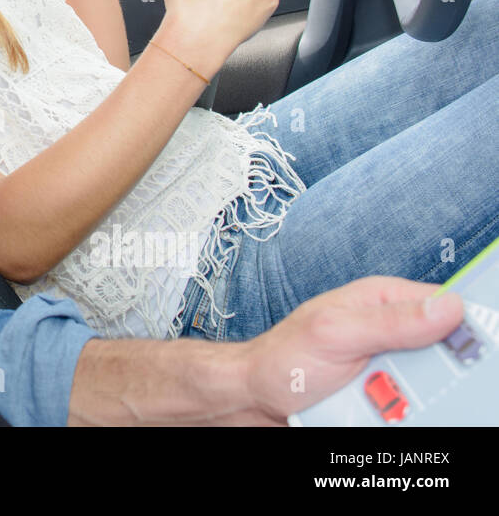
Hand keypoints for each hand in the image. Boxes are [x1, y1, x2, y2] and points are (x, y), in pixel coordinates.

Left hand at [243, 276, 464, 421]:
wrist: (257, 398)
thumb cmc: (282, 359)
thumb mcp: (335, 334)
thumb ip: (388, 321)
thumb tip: (447, 308)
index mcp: (381, 300)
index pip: (445, 306)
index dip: (459, 329)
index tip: (456, 353)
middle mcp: (390, 330)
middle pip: (443, 353)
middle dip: (431, 373)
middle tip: (399, 380)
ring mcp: (388, 364)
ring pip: (430, 386)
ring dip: (411, 399)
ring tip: (373, 397)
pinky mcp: (383, 392)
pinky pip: (409, 408)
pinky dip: (398, 415)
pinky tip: (375, 413)